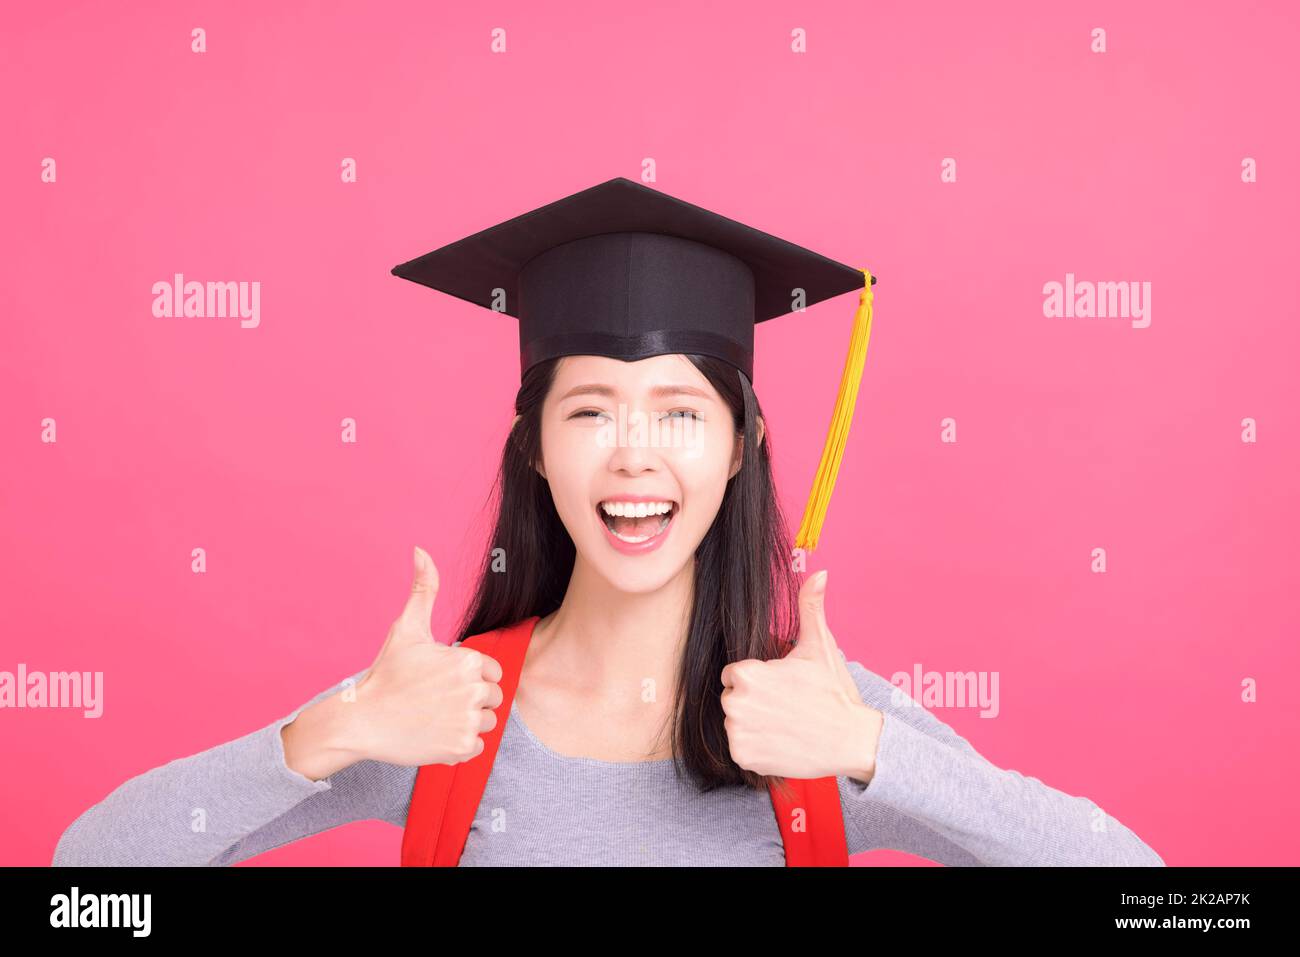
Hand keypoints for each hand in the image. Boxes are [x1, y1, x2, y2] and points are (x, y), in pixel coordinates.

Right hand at [348, 546, 504, 766]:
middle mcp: (474, 690)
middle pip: (492, 698)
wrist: (361, 719)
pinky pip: (477, 747)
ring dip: (466, 723)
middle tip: (436, 700)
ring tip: (435, 716)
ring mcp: (467, 721)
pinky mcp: (461, 749)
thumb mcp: (408, 628)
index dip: (469, 677)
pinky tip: (435, 734)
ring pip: (487, 723)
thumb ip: (424, 589)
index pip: (492, 672)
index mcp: (469, 660)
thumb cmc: (386, 673)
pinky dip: (459, 745)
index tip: (442, 681)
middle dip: (469, 700)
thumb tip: (421, 550)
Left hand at [720, 569, 882, 780]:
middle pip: (733, 698)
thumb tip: (820, 573)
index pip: (735, 674)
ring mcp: (737, 732)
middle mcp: (735, 702)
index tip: (781, 688)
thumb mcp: (819, 647)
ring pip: (735, 723)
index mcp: (746, 673)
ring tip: (785, 724)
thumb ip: (810, 607)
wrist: (851, 740)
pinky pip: (739, 748)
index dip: (758, 680)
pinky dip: (756, 749)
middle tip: (787, 707)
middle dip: (754, 701)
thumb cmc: (833, 692)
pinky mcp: (742, 757)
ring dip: (754, 725)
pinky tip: (781, 742)